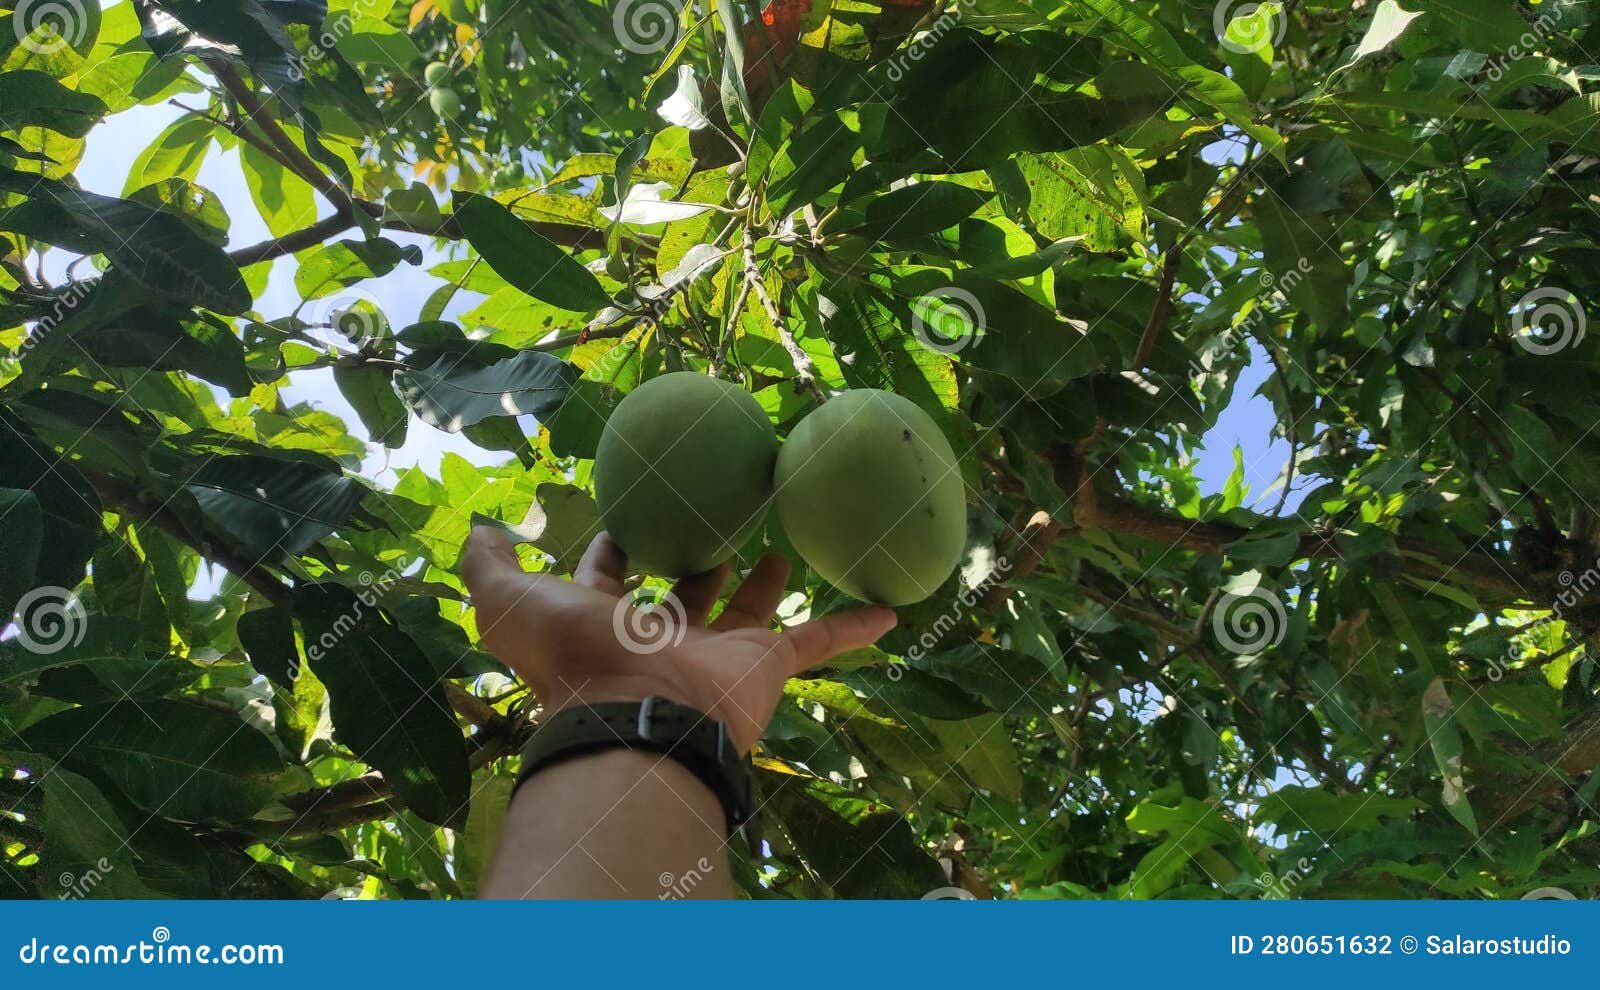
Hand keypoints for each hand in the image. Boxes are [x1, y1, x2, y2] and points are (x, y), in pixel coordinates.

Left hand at [461, 526, 896, 752]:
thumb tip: (479, 530)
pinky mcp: (766, 666)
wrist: (637, 717)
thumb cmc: (573, 659)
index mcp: (606, 625)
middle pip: (684, 598)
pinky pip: (817, 642)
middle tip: (715, 526)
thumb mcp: (509, 604)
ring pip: (749, 616)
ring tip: (784, 550)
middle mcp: (662, 641)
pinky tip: (886, 610)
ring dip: (766, 588)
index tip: (633, 519)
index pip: (611, 582)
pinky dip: (852, 628)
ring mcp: (718, 656)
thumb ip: (487, 566)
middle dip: (696, 566)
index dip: (617, 552)